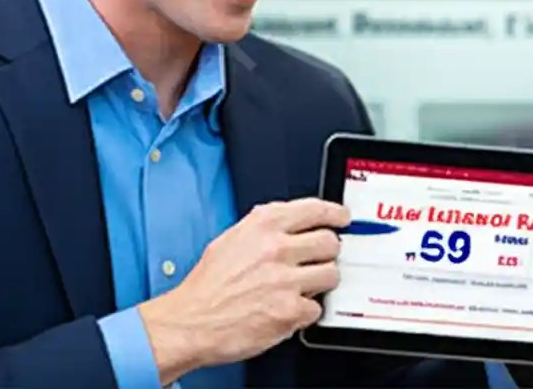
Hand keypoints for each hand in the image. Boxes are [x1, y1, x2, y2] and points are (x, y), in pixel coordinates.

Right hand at [138, 198, 349, 384]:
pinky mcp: (290, 310)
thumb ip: (263, 228)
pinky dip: (305, 312)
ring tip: (302, 287)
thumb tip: (291, 221)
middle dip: (328, 253)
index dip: (335, 213)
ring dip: (321, 282)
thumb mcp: (231, 239)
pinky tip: (288, 308)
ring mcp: (286, 280)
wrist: (190, 322)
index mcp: (263, 225)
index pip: (315, 209)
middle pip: (331, 242)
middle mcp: (277, 249)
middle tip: (319, 260)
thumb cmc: (207, 286)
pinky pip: (317, 308)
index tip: (342, 217)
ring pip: (331, 274)